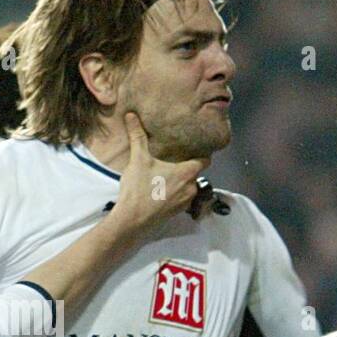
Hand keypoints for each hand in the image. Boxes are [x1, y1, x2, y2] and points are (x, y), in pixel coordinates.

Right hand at [108, 113, 207, 241]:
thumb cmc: (138, 190)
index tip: (196, 148)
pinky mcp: (176, 213)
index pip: (205, 160)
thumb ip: (137, 136)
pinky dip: (175, 194)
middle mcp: (191, 188)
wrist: (131, 220)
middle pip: (195, 174)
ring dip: (181, 182)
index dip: (202, 153)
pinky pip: (181, 200)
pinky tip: (161, 190)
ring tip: (167, 175)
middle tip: (176, 160)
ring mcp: (185, 202)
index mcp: (186, 173)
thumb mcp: (138, 159)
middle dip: (187, 168)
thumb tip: (131, 116)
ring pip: (189, 187)